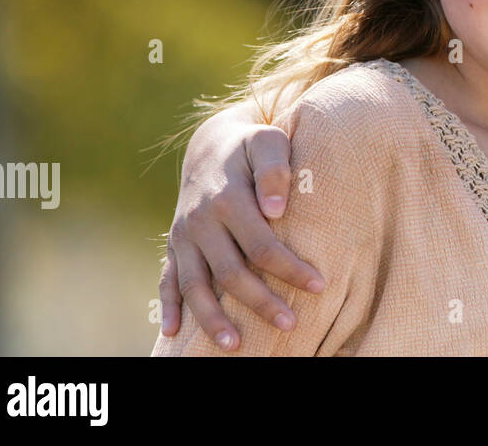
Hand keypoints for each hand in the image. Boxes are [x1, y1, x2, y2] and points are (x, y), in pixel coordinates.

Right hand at [158, 106, 319, 349]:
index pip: (262, 245)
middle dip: (261, 302)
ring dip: (212, 318)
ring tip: (236, 345)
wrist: (212, 143)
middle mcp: (201, 221)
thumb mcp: (268, 142)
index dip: (290, 268)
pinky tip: (174, 332)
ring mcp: (184, 235)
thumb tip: (276, 211)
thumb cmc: (252, 144)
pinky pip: (168, 279)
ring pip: (195, 285)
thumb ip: (275, 171)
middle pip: (231, 272)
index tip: (319, 286)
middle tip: (291, 325)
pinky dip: (169, 306)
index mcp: (228, 198)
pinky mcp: (175, 244)